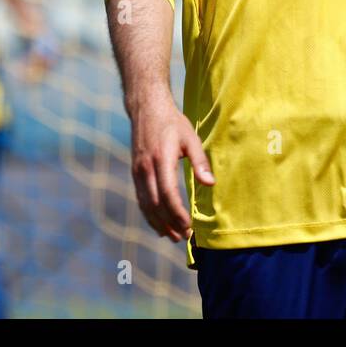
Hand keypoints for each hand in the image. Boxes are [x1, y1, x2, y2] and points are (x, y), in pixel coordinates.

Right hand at [128, 90, 213, 241]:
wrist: (146, 108)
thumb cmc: (172, 123)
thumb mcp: (190, 137)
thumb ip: (200, 161)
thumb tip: (210, 184)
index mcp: (161, 160)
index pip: (168, 194)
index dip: (178, 214)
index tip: (190, 226)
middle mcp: (146, 168)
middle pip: (156, 205)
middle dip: (169, 224)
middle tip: (184, 238)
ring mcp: (138, 171)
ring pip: (146, 205)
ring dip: (158, 223)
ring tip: (173, 237)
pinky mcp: (135, 172)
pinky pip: (141, 199)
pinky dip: (150, 215)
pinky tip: (159, 224)